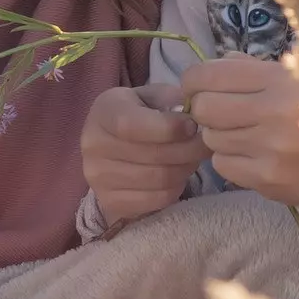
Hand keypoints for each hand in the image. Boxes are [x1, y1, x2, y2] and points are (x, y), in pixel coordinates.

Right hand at [80, 83, 210, 225]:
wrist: (109, 147)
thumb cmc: (136, 115)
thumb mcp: (149, 97)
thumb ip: (169, 98)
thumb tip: (192, 111)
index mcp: (103, 112)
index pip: (132, 125)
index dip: (169, 128)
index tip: (193, 126)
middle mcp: (93, 145)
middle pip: (153, 155)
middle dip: (188, 150)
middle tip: (205, 144)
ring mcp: (99, 178)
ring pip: (159, 179)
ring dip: (185, 169)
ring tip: (192, 158)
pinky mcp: (111, 202)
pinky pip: (157, 199)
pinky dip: (176, 188)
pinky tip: (177, 174)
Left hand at [179, 54, 298, 207]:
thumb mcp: (293, 76)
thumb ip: (251, 69)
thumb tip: (212, 65)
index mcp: (278, 79)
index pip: (210, 75)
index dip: (194, 81)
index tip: (197, 87)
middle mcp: (273, 111)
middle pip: (205, 108)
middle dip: (205, 110)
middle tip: (220, 114)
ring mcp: (270, 148)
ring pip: (211, 139)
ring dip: (219, 136)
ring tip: (243, 134)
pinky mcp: (267, 178)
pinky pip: (223, 166)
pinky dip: (230, 160)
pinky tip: (251, 155)